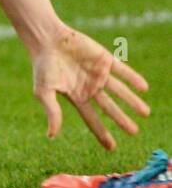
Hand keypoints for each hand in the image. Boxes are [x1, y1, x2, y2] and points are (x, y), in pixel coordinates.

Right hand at [32, 26, 150, 149]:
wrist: (47, 39)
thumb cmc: (43, 66)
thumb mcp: (44, 91)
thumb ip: (52, 112)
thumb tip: (51, 136)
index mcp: (77, 96)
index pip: (92, 119)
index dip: (102, 133)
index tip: (112, 147)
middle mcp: (90, 87)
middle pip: (109, 107)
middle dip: (122, 119)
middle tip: (134, 132)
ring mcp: (98, 74)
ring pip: (119, 90)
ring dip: (132, 101)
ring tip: (146, 113)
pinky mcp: (104, 60)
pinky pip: (122, 71)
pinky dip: (133, 79)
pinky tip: (143, 87)